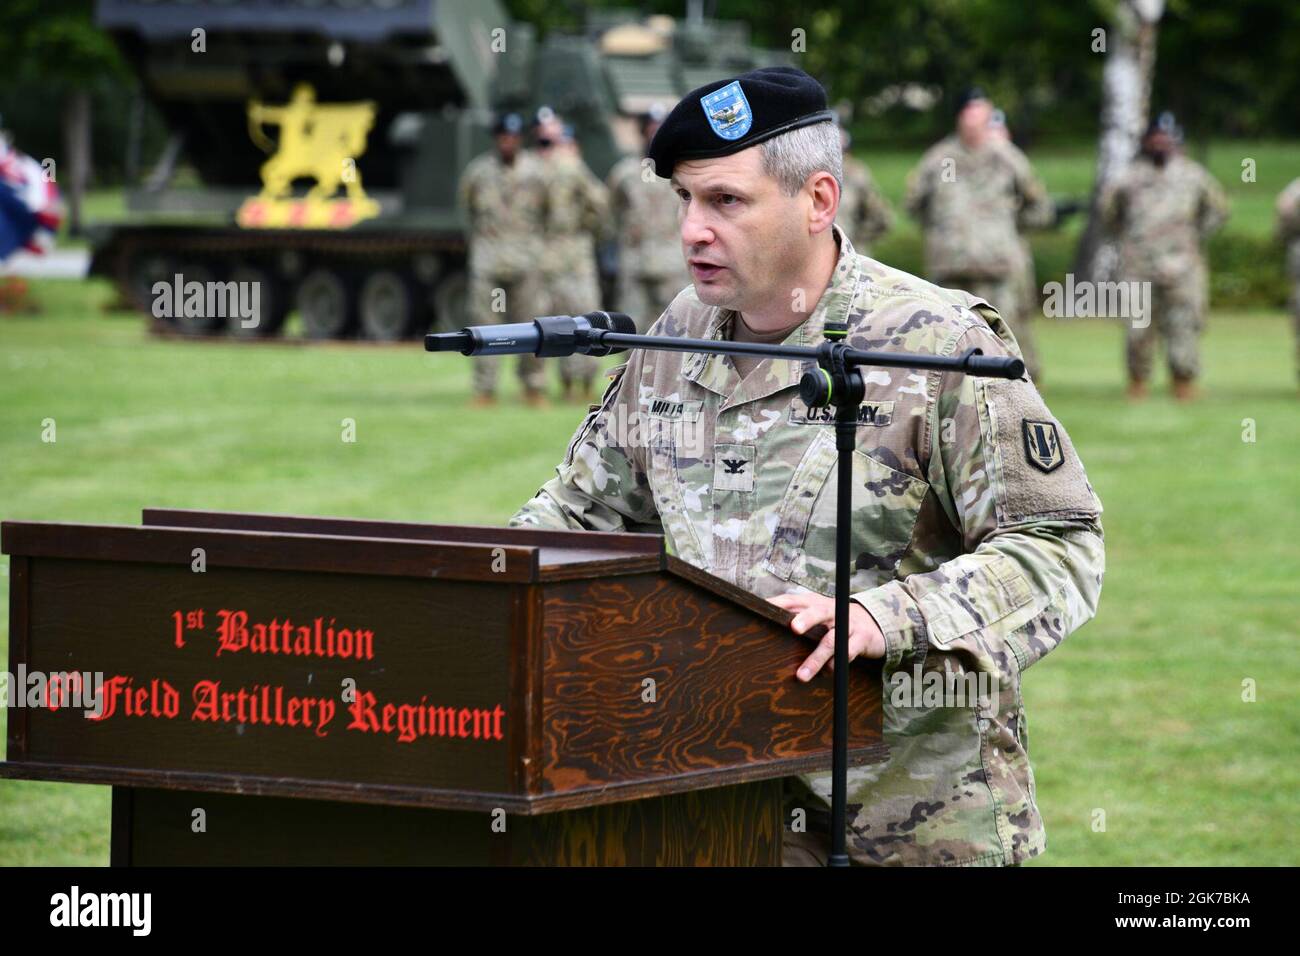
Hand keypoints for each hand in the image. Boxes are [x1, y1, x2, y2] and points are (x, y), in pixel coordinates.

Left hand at [767, 592, 885, 681]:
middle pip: (817, 612)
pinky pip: (848, 653)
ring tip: (801, 676)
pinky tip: (827, 672)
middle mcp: (831, 611)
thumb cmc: (835, 621)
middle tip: (794, 628)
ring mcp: (847, 625)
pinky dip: (835, 664)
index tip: (761, 609)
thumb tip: (763, 626)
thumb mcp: (817, 614)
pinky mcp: (861, 639)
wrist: (874, 622)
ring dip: (816, 658)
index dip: (778, 604)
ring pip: (831, 640)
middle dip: (806, 619)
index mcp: (815, 603)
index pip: (793, 600)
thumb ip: (796, 617)